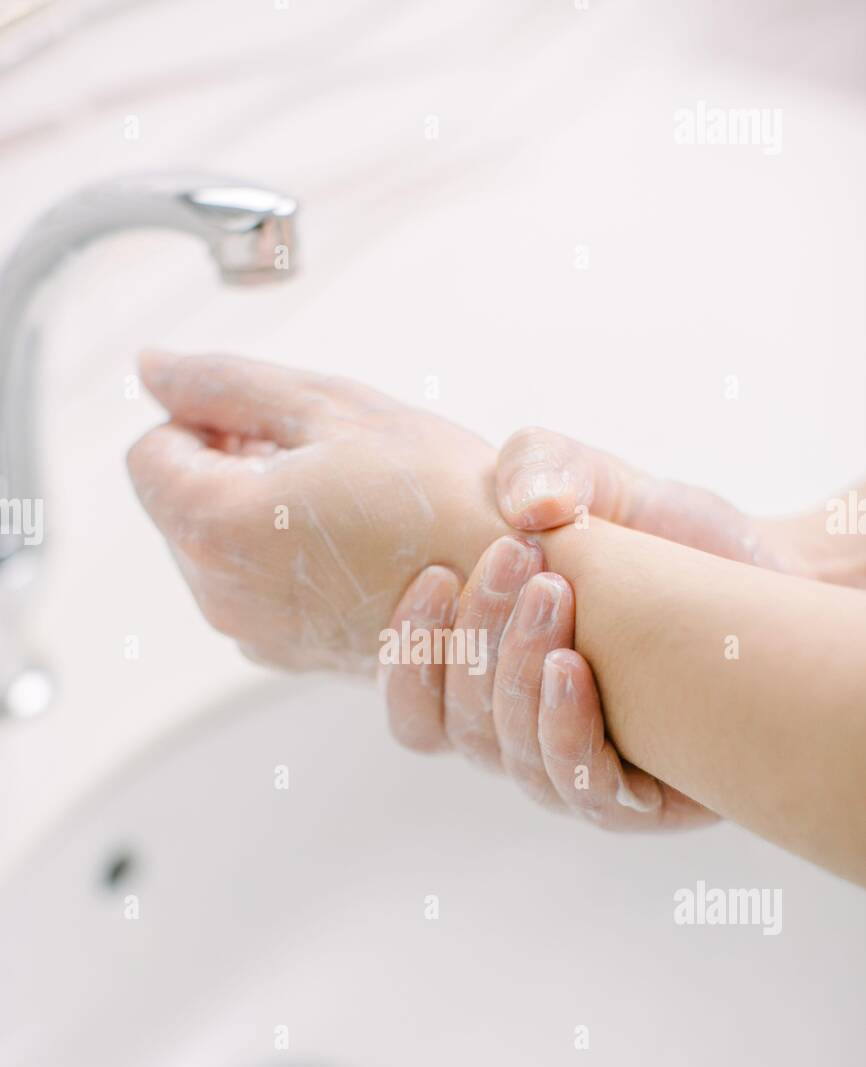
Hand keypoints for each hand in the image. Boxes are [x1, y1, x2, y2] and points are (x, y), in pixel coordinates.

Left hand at [127, 351, 507, 673]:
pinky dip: (281, 556)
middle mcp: (222, 598)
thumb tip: (151, 368)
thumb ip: (226, 384)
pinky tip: (351, 540)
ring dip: (256, 509)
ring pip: (212, 547)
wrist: (522, 589)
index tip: (272, 423)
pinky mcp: (289, 655)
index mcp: (218, 528)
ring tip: (345, 497)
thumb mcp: (333, 409)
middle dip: (227, 465)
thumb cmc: (443, 496)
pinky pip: (253, 588)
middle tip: (321, 453)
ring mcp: (256, 637)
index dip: (205, 421)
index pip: (150, 453)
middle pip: (175, 504)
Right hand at [385, 428, 853, 829]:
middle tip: (518, 559)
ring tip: (553, 593)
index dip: (407, 657)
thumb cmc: (658, 535)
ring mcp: (575, 773)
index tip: (436, 578)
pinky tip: (576, 668)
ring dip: (516, 673)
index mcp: (486, 686)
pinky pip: (580, 788)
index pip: (415, 712)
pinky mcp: (638, 798)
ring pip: (510, 758)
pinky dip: (563, 730)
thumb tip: (525, 508)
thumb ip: (538, 466)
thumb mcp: (589, 479)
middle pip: (457, 727)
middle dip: (474, 638)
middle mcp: (522, 738)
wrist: (759, 573)